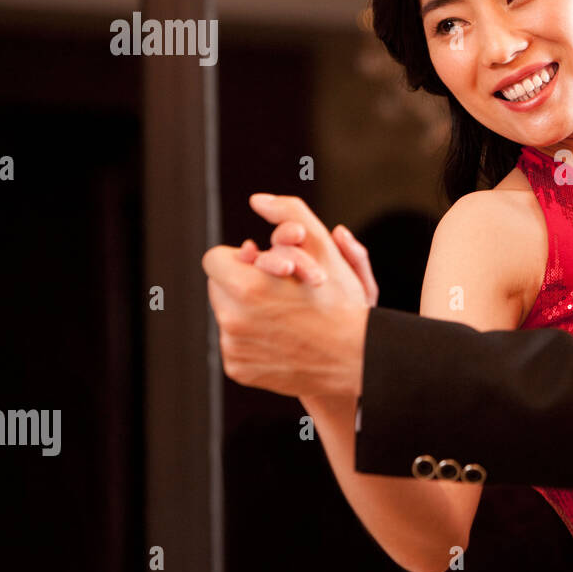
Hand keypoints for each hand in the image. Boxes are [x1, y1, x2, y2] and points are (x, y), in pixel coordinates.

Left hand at [202, 194, 370, 397]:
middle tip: (279, 287)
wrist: (357, 360)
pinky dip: (252, 338)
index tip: (266, 265)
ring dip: (248, 309)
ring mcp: (234, 349)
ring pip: (227, 315)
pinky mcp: (239, 370)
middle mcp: (233, 321)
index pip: (215, 259)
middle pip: (219, 287)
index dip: (242, 258)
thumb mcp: (323, 250)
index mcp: (247, 287)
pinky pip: (234, 344)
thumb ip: (290, 214)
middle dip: (244, 282)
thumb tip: (258, 201)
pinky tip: (282, 336)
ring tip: (285, 313)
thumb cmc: (343, 305)